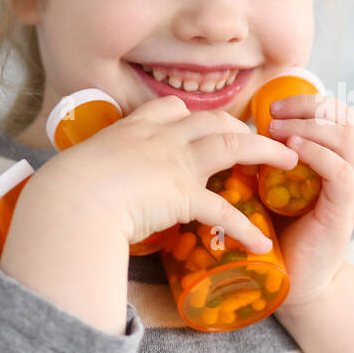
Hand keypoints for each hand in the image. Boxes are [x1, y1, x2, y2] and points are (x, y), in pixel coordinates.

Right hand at [33, 94, 298, 254]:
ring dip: (266, 151)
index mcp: (131, 129)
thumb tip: (77, 191)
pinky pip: (223, 211)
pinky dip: (245, 228)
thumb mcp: (77, 170)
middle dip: (240, 125)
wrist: (67, 201)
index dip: (190, 115)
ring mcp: (174, 161)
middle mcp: (158, 138)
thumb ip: (91, 174)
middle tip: (260, 137)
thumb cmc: (62, 191)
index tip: (203, 121)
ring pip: (233, 144)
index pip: (168, 108)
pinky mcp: (182, 192)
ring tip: (291, 161)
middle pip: (211, 119)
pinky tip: (262, 244)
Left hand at [263, 93, 353, 313]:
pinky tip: (293, 152)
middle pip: (344, 116)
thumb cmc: (277, 234)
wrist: (294, 283)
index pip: (334, 112)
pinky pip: (342, 172)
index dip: (306, 101)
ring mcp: (348, 188)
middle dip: (308, 107)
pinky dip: (318, 155)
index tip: (270, 107)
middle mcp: (345, 168)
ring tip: (277, 131)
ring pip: (346, 137)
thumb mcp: (267, 188)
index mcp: (330, 158)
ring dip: (310, 127)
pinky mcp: (345, 209)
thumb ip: (262, 161)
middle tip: (272, 115)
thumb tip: (228, 133)